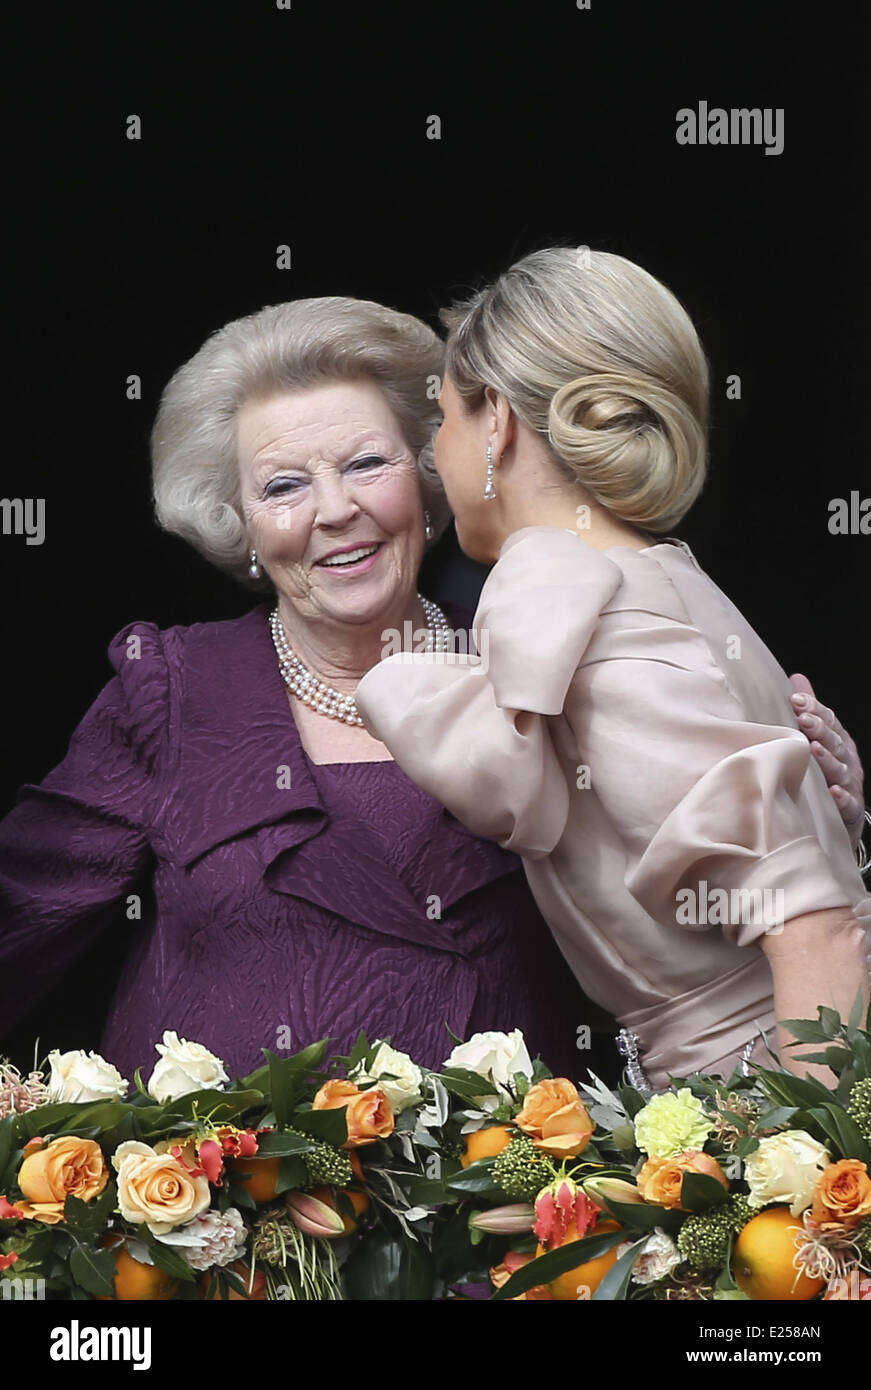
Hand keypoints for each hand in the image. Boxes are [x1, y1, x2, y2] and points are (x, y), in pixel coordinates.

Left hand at [789, 673, 864, 848]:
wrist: (843, 816)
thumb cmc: (827, 774)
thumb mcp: (821, 740)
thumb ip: (811, 711)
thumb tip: (796, 679)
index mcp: (839, 741)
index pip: (829, 720)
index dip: (815, 708)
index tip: (796, 699)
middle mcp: (847, 760)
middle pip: (835, 741)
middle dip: (820, 729)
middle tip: (804, 719)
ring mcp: (850, 784)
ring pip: (840, 770)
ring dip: (828, 759)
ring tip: (814, 750)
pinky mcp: (850, 810)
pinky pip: (848, 803)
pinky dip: (841, 797)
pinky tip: (832, 792)